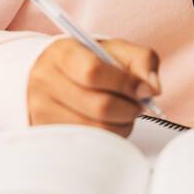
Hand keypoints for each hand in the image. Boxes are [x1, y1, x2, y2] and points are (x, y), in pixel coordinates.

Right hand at [27, 38, 160, 135]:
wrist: (54, 75)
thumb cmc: (91, 61)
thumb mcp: (117, 50)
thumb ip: (142, 60)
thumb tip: (152, 89)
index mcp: (63, 53)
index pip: (93, 72)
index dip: (125, 83)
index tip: (143, 89)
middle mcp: (45, 81)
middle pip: (100, 106)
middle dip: (130, 108)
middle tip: (137, 105)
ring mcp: (42, 110)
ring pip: (98, 129)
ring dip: (122, 124)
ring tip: (123, 113)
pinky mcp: (47, 134)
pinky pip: (90, 143)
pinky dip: (109, 135)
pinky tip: (108, 123)